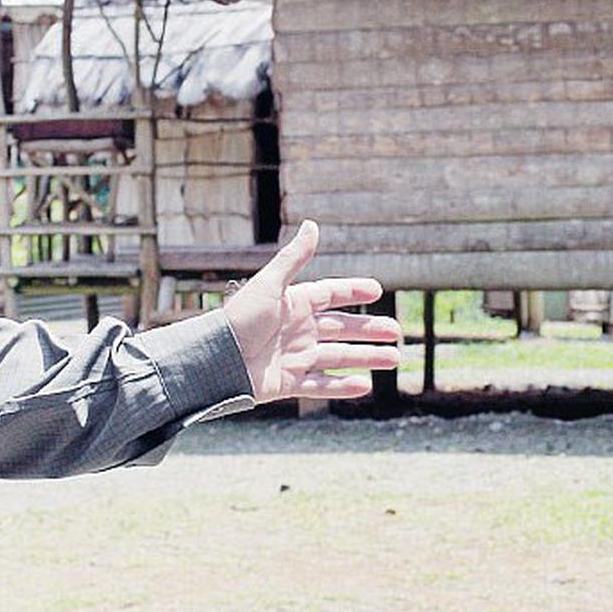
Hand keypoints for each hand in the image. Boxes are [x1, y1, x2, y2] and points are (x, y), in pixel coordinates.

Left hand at [220, 220, 403, 400]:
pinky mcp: (287, 383)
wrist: (215, 363)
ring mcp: (294, 357)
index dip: (352, 291)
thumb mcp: (270, 286)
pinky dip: (343, 386)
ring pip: (338, 357)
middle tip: (397, 332)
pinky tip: (365, 386)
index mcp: (293, 304)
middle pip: (341, 327)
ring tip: (394, 359)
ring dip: (366, 357)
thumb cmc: (240, 320)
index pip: (330, 294)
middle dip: (369, 329)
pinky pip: (320, 385)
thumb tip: (312, 224)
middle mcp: (297, 329)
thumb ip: (294, 258)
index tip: (377, 290)